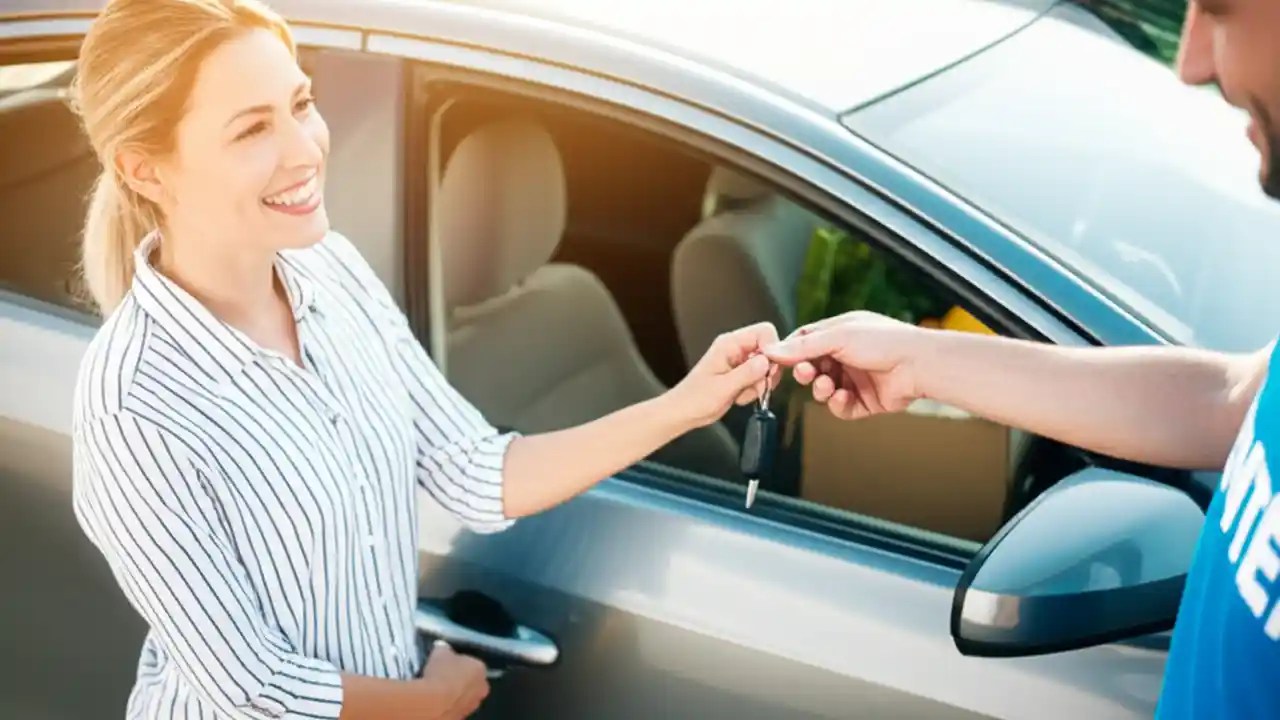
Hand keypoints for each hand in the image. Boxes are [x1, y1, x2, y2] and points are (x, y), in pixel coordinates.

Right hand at [418, 641, 488, 718]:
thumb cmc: (441, 672)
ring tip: (437, 690)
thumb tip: (442, 647)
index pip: (472, 663)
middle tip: (444, 677)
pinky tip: (437, 701)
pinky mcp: (463, 717)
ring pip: (465, 696)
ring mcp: (473, 705)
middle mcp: (482, 688)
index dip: (459, 663)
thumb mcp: (440, 652)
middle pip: (471, 681)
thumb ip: (444, 649)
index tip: (448, 663)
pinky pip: (456, 707)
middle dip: (461, 679)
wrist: (435, 702)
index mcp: (481, 668)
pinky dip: (449, 705)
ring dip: (456, 693)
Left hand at [671, 322, 781, 427]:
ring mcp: (740, 361)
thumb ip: (746, 373)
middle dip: (766, 372)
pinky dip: (755, 390)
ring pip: (767, 367)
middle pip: (769, 350)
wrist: (684, 412)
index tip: (768, 370)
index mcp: (729, 344)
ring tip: (740, 393)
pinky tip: (739, 397)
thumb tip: (767, 361)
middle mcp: (736, 348)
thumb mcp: (723, 387)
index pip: (764, 331)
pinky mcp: (742, 374)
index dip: (772, 349)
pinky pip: (760, 379)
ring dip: (759, 384)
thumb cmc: (695, 399)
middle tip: (753, 386)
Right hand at [762, 311, 926, 420]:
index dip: (790, 352)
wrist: (918, 365)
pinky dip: (838, 404)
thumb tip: (772, 349)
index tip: (775, 361)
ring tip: (827, 386)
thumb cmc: (886, 341)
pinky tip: (843, 397)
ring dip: (820, 389)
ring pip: (823, 389)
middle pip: (811, 367)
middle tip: (805, 374)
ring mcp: (855, 379)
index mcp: (840, 333)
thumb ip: (804, 346)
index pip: (805, 341)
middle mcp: (846, 355)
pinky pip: (841, 407)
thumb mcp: (838, 337)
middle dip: (805, 372)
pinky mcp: (865, 401)